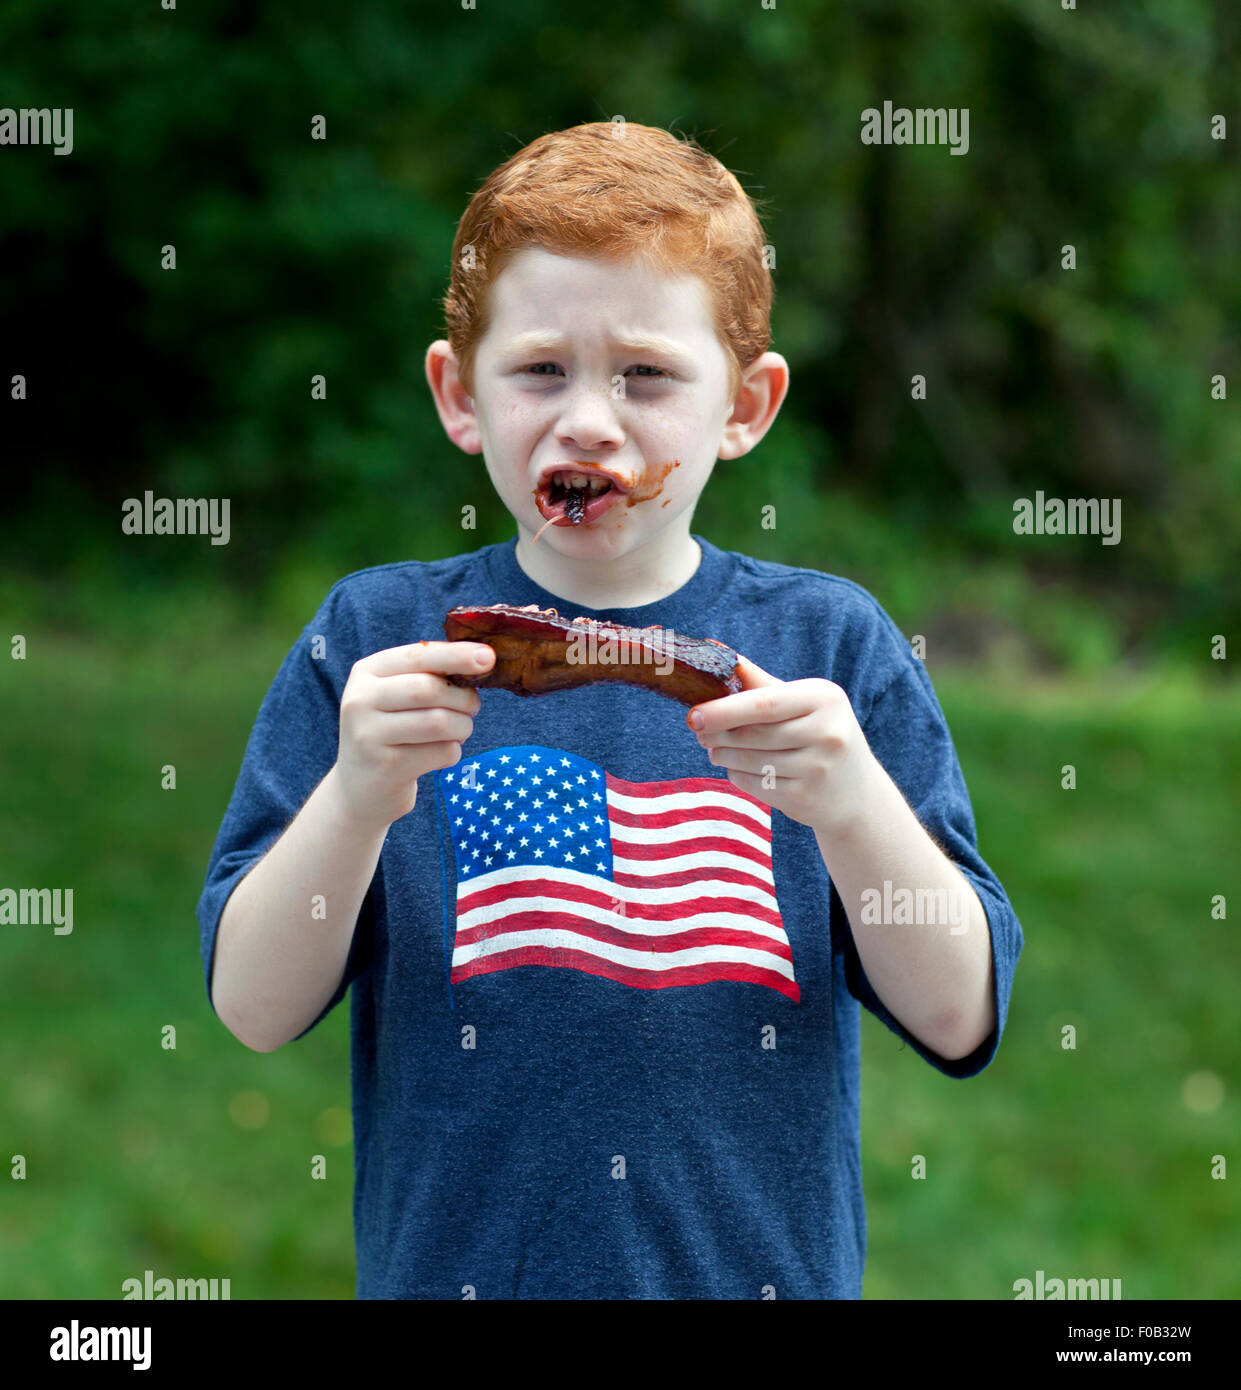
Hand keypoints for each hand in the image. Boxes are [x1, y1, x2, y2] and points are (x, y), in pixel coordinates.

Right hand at [332, 640, 493, 830]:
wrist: (359, 788)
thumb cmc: (391, 732)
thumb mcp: (395, 696)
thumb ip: (428, 675)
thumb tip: (481, 659)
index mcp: (367, 672)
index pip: (418, 655)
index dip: (457, 655)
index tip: (489, 657)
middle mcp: (360, 699)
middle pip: (430, 689)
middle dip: (463, 698)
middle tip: (473, 708)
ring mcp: (369, 734)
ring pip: (439, 721)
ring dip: (463, 727)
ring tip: (459, 732)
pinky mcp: (387, 766)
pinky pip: (441, 751)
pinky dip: (453, 752)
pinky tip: (442, 755)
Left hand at [686, 655, 879, 834]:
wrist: (857, 792)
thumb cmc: (819, 734)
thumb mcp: (801, 703)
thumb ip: (759, 682)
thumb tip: (716, 651)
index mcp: (825, 698)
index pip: (764, 703)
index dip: (724, 710)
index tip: (694, 716)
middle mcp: (828, 732)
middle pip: (752, 734)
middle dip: (718, 735)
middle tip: (701, 733)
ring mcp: (818, 768)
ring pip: (749, 761)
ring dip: (723, 755)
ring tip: (718, 750)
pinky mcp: (805, 798)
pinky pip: (754, 785)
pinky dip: (738, 776)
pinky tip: (741, 769)